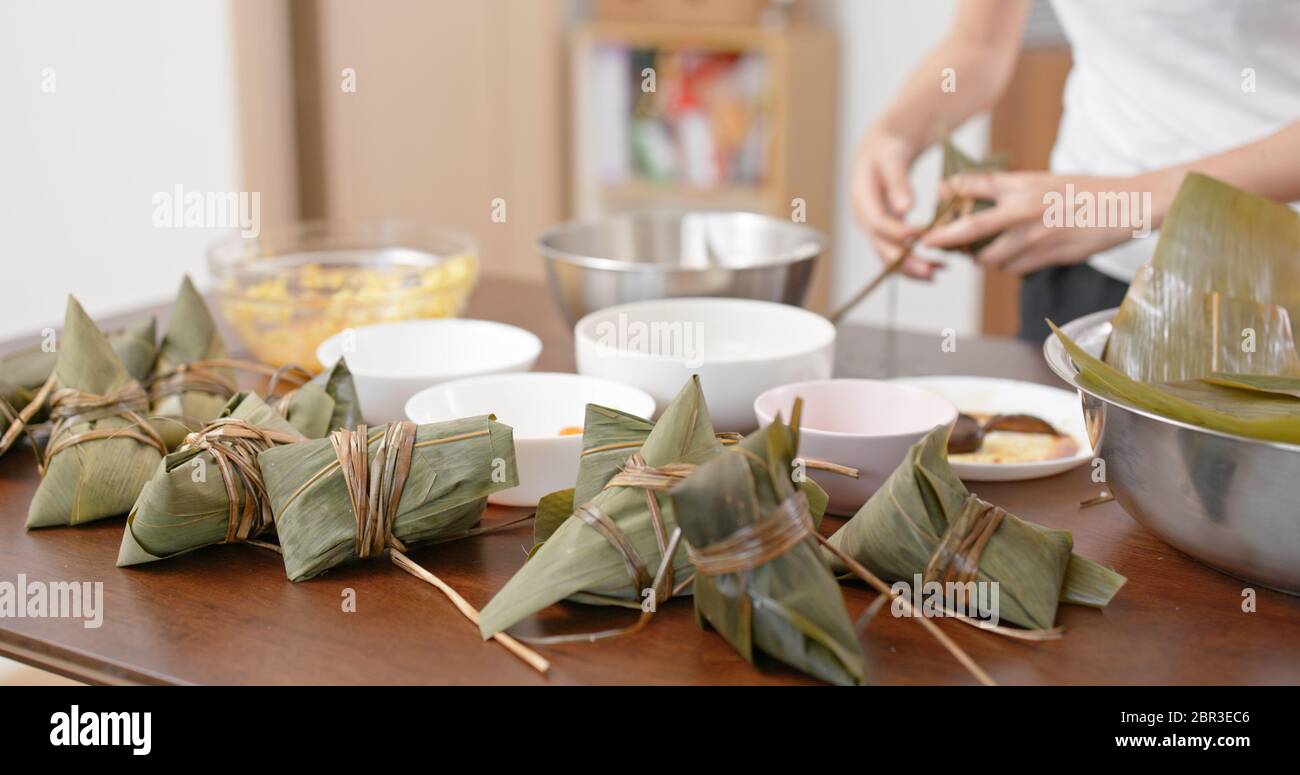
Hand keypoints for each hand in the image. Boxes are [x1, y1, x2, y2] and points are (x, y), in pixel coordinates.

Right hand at [851, 128, 943, 279]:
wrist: (880, 150)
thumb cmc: (887, 150)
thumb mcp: (892, 158)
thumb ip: (898, 182)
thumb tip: (906, 208)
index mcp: (862, 200)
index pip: (877, 223)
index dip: (898, 233)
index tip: (923, 235)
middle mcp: (865, 219)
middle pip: (881, 247)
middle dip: (905, 262)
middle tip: (930, 271)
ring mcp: (874, 228)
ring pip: (888, 256)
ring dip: (911, 268)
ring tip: (938, 273)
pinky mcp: (885, 232)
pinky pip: (897, 252)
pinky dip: (914, 262)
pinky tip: (936, 267)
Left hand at [920, 172, 1152, 275]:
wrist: (1126, 205)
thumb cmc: (1083, 190)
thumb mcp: (1044, 180)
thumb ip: (1010, 188)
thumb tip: (971, 193)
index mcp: (1024, 185)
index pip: (975, 184)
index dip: (951, 190)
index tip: (937, 194)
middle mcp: (1026, 211)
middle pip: (970, 228)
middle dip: (944, 237)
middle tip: (927, 241)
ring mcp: (1037, 238)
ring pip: (991, 257)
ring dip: (981, 257)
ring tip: (978, 251)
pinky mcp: (1050, 258)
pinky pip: (1015, 270)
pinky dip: (1008, 266)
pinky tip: (1013, 257)